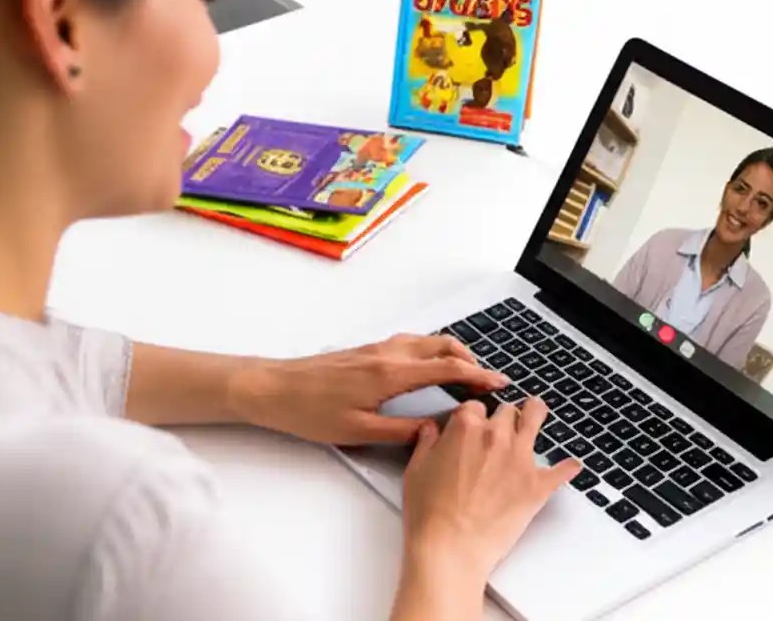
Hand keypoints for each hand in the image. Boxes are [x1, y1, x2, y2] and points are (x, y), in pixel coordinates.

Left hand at [230, 333, 508, 445]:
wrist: (273, 388)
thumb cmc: (308, 411)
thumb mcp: (358, 431)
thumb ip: (402, 431)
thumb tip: (435, 431)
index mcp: (390, 374)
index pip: (447, 370)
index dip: (478, 377)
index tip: (500, 384)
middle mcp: (387, 354)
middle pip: (443, 347)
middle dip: (471, 361)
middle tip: (488, 382)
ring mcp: (376, 348)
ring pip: (427, 341)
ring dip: (451, 354)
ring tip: (466, 375)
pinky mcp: (366, 350)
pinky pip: (410, 343)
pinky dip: (431, 351)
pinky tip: (429, 367)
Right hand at [399, 398, 581, 592]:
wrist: (451, 547)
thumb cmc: (430, 514)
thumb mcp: (416, 470)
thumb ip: (427, 443)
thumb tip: (431, 429)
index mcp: (465, 428)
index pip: (474, 407)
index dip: (473, 415)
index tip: (473, 423)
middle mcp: (496, 436)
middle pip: (506, 413)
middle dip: (503, 417)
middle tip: (502, 424)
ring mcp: (520, 459)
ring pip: (535, 420)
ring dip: (535, 413)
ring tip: (537, 409)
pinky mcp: (537, 485)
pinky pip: (561, 470)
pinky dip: (566, 467)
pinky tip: (570, 465)